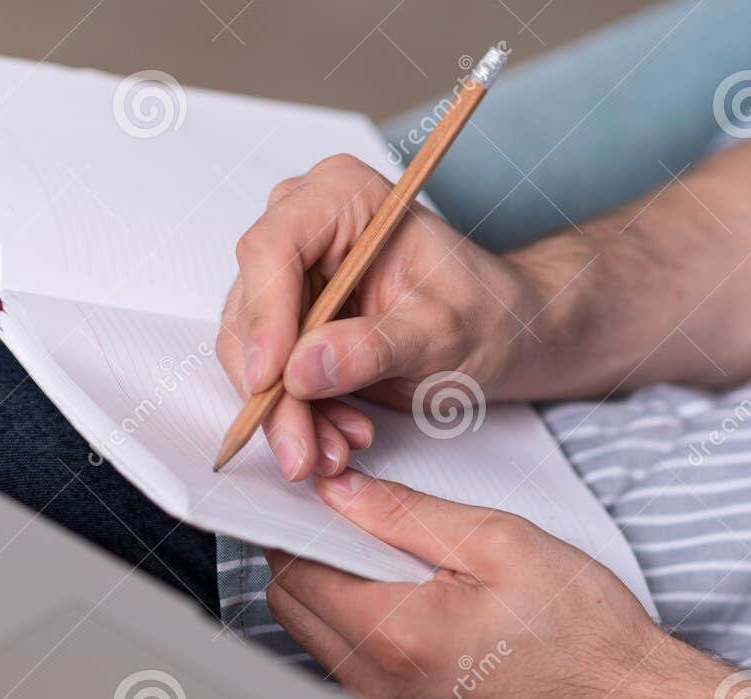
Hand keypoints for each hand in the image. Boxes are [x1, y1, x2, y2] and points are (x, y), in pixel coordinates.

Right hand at [217, 154, 564, 480]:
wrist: (499, 334)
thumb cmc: (484, 313)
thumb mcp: (443, 332)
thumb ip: (374, 347)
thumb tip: (303, 369)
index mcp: (342, 197)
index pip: (272, 248)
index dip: (263, 318)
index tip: (273, 381)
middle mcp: (304, 227)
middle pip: (252, 310)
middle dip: (273, 389)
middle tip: (303, 450)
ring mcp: (291, 277)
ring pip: (251, 353)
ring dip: (284, 414)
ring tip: (335, 450)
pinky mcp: (288, 323)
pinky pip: (267, 377)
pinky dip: (295, 417)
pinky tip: (336, 437)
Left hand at [263, 469, 691, 698]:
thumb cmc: (588, 641)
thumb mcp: (503, 544)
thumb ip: (407, 513)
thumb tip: (340, 491)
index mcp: (392, 635)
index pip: (291, 566)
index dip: (296, 518)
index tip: (321, 489)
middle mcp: (373, 688)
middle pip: (290, 606)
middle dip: (307, 552)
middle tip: (357, 516)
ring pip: (319, 639)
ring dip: (335, 591)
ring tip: (399, 559)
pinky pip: (354, 670)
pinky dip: (363, 629)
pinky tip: (420, 605)